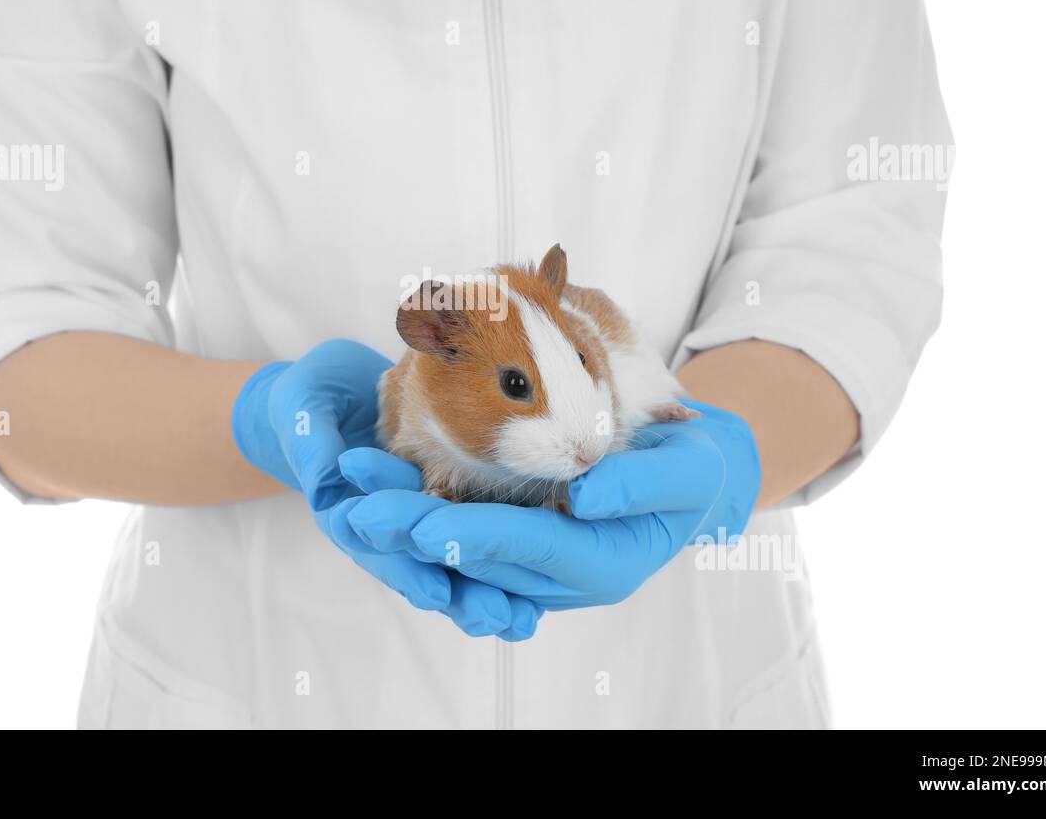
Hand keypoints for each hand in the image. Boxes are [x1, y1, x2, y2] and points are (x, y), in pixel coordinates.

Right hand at [231, 340, 541, 639]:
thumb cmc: (309, 400)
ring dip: (485, 593)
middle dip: (459, 596)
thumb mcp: (302, 408)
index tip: (437, 594)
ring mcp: (413, 520)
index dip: (406, 571)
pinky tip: (535, 590)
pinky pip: (470, 538)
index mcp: (346, 512)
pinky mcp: (439, 506)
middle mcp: (383, 527)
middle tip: (498, 617)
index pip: (377, 548)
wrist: (329, 392)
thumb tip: (325, 482)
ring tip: (523, 620)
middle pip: (421, 568)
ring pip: (449, 564)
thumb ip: (312, 444)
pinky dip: (499, 565)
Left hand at [339, 400, 759, 609]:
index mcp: (598, 564)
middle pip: (475, 550)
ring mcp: (532, 560)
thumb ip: (642, 483)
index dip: (470, 534)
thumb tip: (587, 497)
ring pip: (457, 541)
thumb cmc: (694, 472)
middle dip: (412, 526)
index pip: (525, 547)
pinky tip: (380, 477)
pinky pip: (461, 528)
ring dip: (402, 514)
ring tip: (352, 481)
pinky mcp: (517, 537)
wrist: (692, 477)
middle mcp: (556, 574)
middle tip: (356, 502)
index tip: (419, 522)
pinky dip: (418, 504)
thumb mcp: (688, 471)